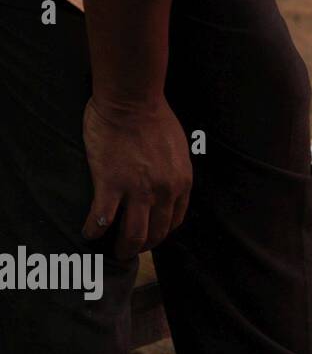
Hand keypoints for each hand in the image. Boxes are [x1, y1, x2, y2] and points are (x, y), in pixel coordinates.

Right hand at [81, 96, 191, 259]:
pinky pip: (101, 220)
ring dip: (123, 249)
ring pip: (134, 235)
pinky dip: (93, 231)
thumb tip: (167, 186)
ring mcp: (138, 190)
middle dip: (143, 246)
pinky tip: (88, 233)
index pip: (175, 221)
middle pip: (156, 233)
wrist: (132, 101)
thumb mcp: (178, 149)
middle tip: (129, 250)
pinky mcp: (111, 184)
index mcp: (182, 182)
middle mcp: (165, 191)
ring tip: (112, 252)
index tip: (150, 237)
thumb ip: (174, 171)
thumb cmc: (154, 117)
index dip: (161, 233)